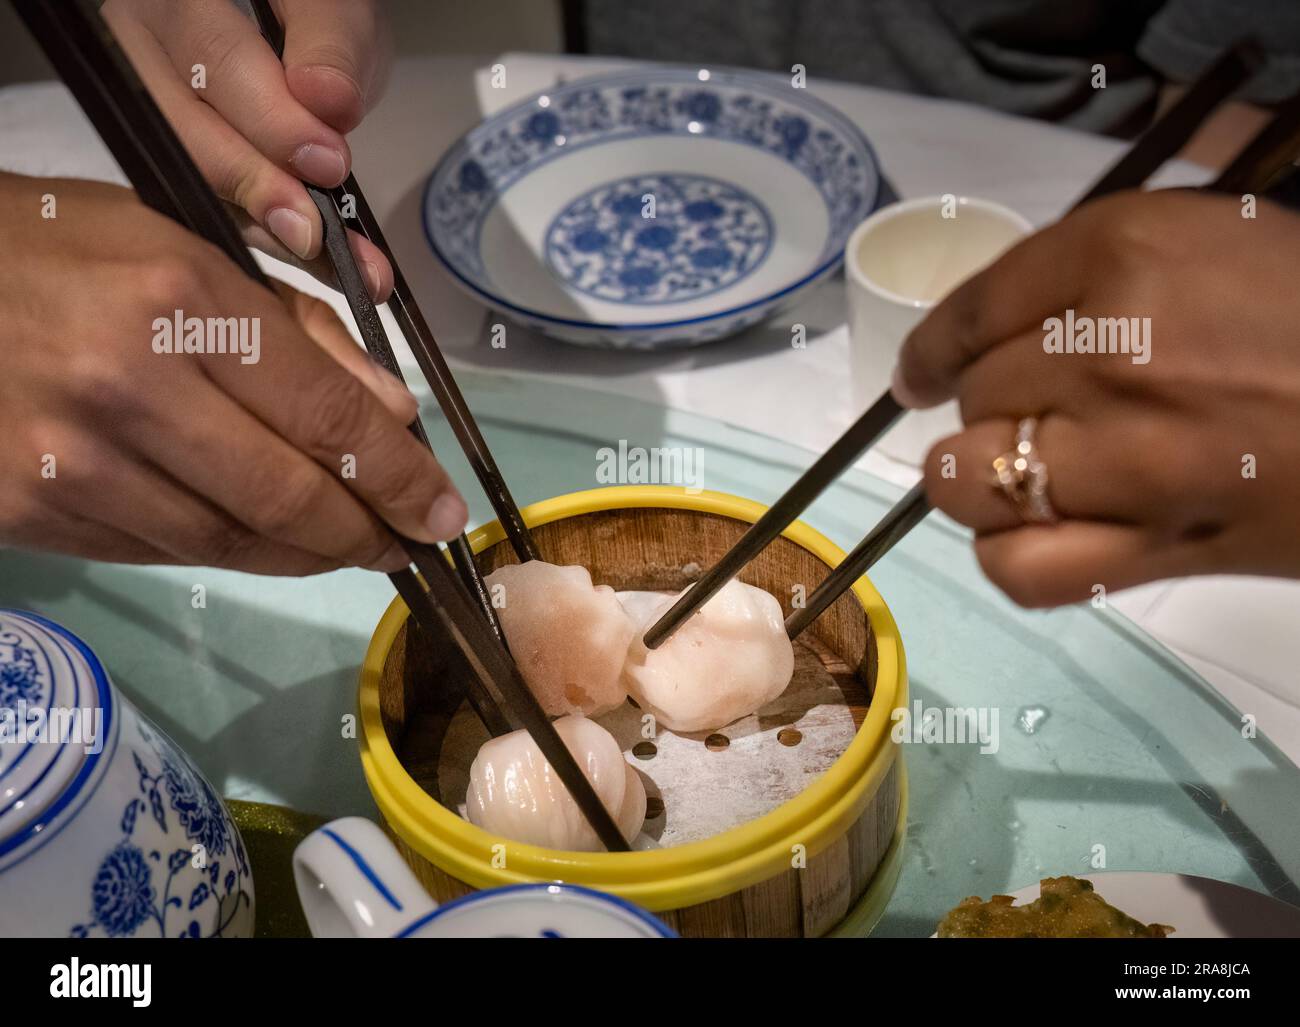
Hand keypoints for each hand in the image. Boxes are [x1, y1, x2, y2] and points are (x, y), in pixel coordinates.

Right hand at [0, 173, 466, 573]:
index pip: (326, 415)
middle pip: (289, 495)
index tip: (442, 514)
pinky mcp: (28, 513)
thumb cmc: (51, 245)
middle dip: (366, 532)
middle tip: (409, 548)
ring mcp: (69, 463)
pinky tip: (265, 542)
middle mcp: (128, 389)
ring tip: (349, 548)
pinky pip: (160, 551)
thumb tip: (392, 415)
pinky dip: (227, 551)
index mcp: (177, 300)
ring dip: (305, 555)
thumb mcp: (180, 241)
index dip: (400, 477)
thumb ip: (295, 325)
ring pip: (227, 539)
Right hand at [102, 0, 393, 298]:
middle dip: (260, 190)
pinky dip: (271, 241)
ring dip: (270, 231)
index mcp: (172, 8)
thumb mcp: (332, 10)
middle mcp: (142, 65)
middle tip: (317, 231)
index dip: (274, 124)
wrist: (303, 51)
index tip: (328, 163)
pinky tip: (320, 262)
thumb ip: (331, 46)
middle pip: (188, 140)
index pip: (215, 64)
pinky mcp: (181, 175)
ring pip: (196, 188)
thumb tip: (324, 100)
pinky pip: (215, 214)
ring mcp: (154, 126)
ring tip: (338, 262)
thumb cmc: (311, 18)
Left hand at [893, 190, 1299, 605]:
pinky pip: (1019, 570)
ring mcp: (1130, 459)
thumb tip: (980, 327)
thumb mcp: (1212, 238)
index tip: (918, 374)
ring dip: (977, 479)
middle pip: (973, 393)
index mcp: (1126, 251)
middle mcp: (1113, 352)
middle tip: (1044, 411)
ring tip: (1021, 472)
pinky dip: (1008, 556)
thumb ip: (1095, 266)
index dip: (930, 350)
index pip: (971, 309)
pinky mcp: (1158, 549)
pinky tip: (1034, 534)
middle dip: (992, 404)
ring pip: (966, 479)